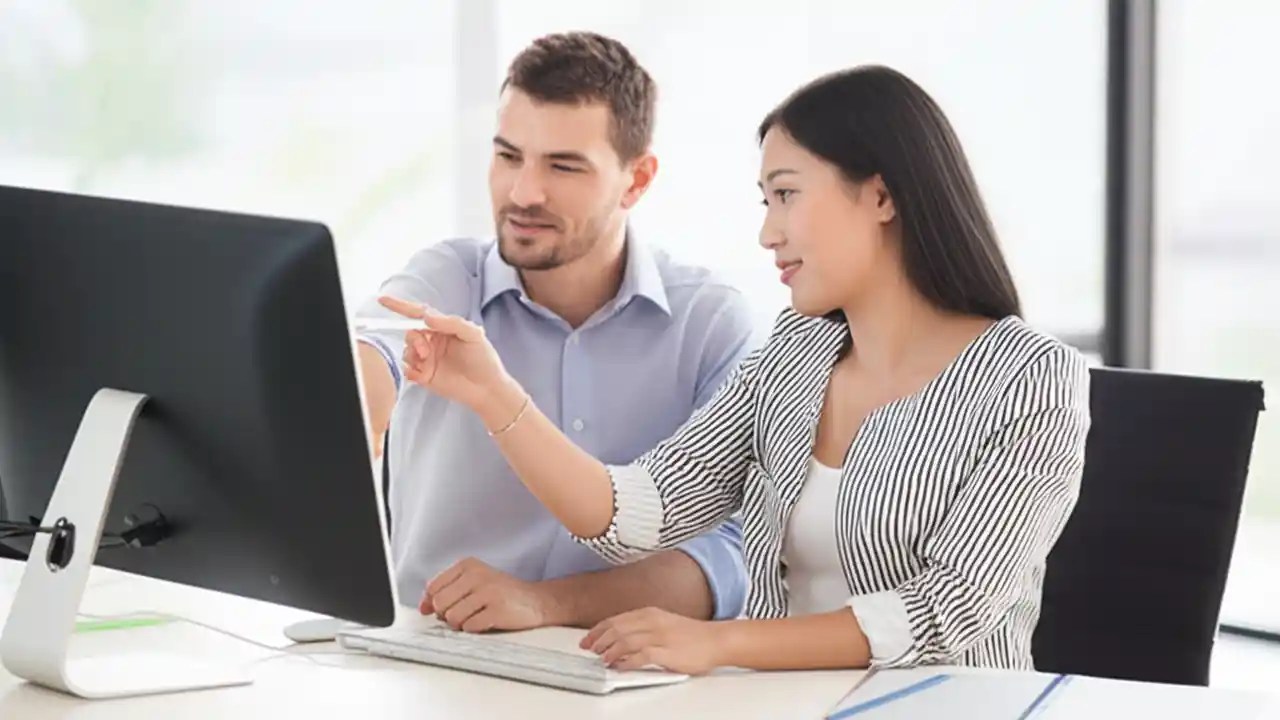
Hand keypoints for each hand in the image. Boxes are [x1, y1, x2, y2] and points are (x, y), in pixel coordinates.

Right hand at [378, 297, 524, 425]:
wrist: (487, 388)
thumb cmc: (484, 359)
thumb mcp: (473, 334)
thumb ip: (450, 323)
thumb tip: (427, 316)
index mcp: (443, 328)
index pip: (419, 314)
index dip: (400, 306)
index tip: (383, 300)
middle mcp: (433, 342)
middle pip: (410, 333)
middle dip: (414, 339)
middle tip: (425, 350)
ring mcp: (427, 359)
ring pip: (406, 351)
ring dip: (413, 354)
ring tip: (427, 362)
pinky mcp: (424, 376)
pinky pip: (407, 369)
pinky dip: (410, 370)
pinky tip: (422, 374)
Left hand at [421, 557, 560, 632]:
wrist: (536, 601)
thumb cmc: (501, 594)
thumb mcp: (473, 583)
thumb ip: (446, 592)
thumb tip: (423, 607)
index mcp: (468, 565)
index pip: (433, 588)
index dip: (433, 604)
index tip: (444, 609)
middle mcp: (477, 575)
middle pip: (440, 604)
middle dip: (448, 615)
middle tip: (466, 613)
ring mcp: (488, 591)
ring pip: (452, 618)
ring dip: (462, 624)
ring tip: (478, 616)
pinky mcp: (497, 609)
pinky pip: (469, 627)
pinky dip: (475, 629)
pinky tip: (487, 621)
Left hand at [581, 607, 726, 674]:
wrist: (716, 640)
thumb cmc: (692, 635)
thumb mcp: (663, 623)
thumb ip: (643, 628)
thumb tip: (620, 639)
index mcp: (650, 613)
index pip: (616, 620)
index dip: (598, 630)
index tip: (587, 639)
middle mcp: (652, 622)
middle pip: (616, 629)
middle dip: (599, 640)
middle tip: (590, 650)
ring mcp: (660, 637)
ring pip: (625, 641)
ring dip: (610, 651)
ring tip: (603, 660)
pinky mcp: (667, 653)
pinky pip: (641, 656)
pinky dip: (626, 662)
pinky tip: (619, 667)